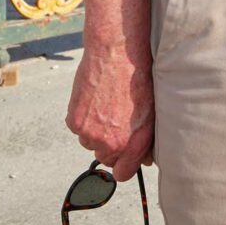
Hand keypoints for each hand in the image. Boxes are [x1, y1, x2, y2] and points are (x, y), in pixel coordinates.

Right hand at [65, 40, 154, 181]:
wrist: (115, 51)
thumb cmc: (137, 75)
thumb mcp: (151, 108)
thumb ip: (147, 139)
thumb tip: (146, 159)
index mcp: (130, 143)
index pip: (123, 173)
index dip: (125, 164)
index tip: (124, 156)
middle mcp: (108, 143)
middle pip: (106, 156)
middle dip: (110, 143)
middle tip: (116, 118)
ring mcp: (89, 133)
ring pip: (90, 142)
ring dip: (96, 130)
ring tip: (106, 103)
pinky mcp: (74, 122)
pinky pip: (78, 128)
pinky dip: (84, 117)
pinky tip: (95, 98)